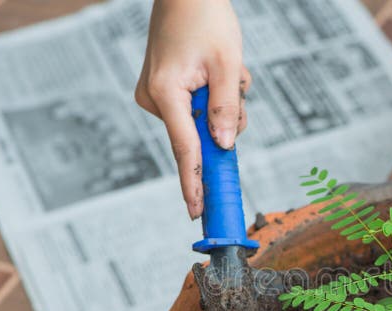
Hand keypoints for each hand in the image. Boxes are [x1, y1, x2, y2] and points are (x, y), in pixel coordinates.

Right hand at [135, 0, 249, 218]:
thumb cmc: (207, 19)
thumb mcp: (228, 65)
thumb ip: (227, 109)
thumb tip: (223, 147)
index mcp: (166, 93)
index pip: (184, 149)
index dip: (194, 182)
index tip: (197, 210)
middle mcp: (154, 99)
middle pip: (200, 136)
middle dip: (226, 120)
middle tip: (237, 84)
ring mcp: (156, 96)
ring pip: (203, 123)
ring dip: (225, 105)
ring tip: (226, 70)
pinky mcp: (164, 92)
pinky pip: (198, 110)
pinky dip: (215, 97)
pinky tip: (217, 71)